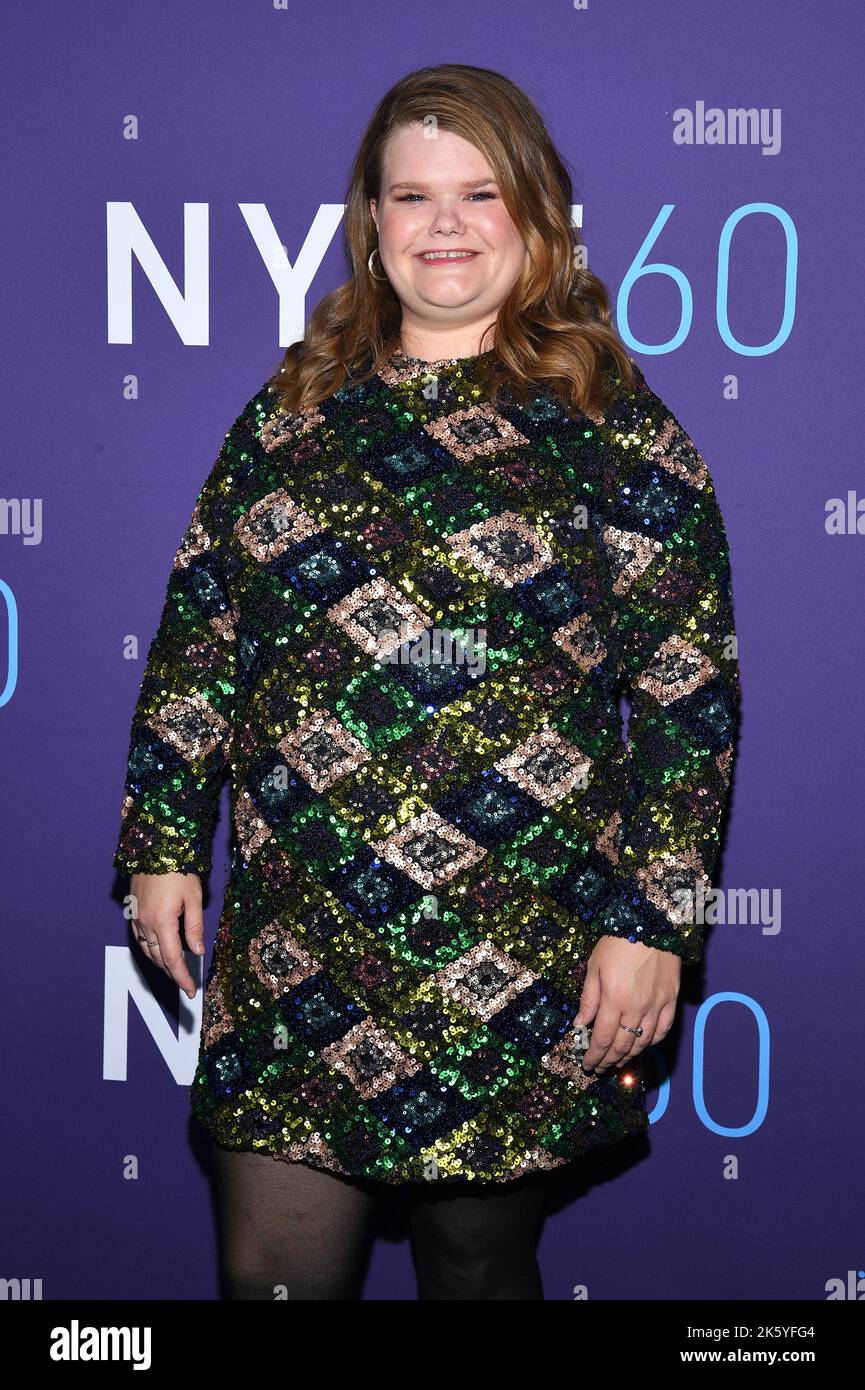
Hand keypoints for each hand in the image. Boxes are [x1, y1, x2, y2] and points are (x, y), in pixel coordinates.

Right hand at [128, 871, 205, 999]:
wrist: (155, 846)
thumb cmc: (178, 869)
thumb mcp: (194, 897)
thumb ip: (195, 927)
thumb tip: (197, 952)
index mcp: (162, 922)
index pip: (173, 959)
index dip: (182, 978)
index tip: (191, 991)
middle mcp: (146, 924)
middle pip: (159, 959)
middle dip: (173, 974)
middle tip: (186, 983)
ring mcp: (137, 918)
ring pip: (147, 951)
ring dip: (161, 963)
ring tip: (175, 971)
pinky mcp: (133, 912)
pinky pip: (140, 939)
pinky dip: (150, 950)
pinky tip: (159, 950)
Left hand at [575, 936, 680, 1073]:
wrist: (651, 923)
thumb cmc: (618, 941)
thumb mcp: (594, 966)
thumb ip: (588, 999)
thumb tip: (579, 1024)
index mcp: (614, 999)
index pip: (602, 1039)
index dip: (594, 1056)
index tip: (587, 1065)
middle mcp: (636, 1008)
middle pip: (622, 1045)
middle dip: (608, 1061)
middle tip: (600, 1068)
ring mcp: (657, 1006)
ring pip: (643, 1042)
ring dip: (629, 1056)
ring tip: (618, 1062)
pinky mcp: (671, 1000)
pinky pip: (663, 1030)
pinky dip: (651, 1043)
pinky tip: (642, 1045)